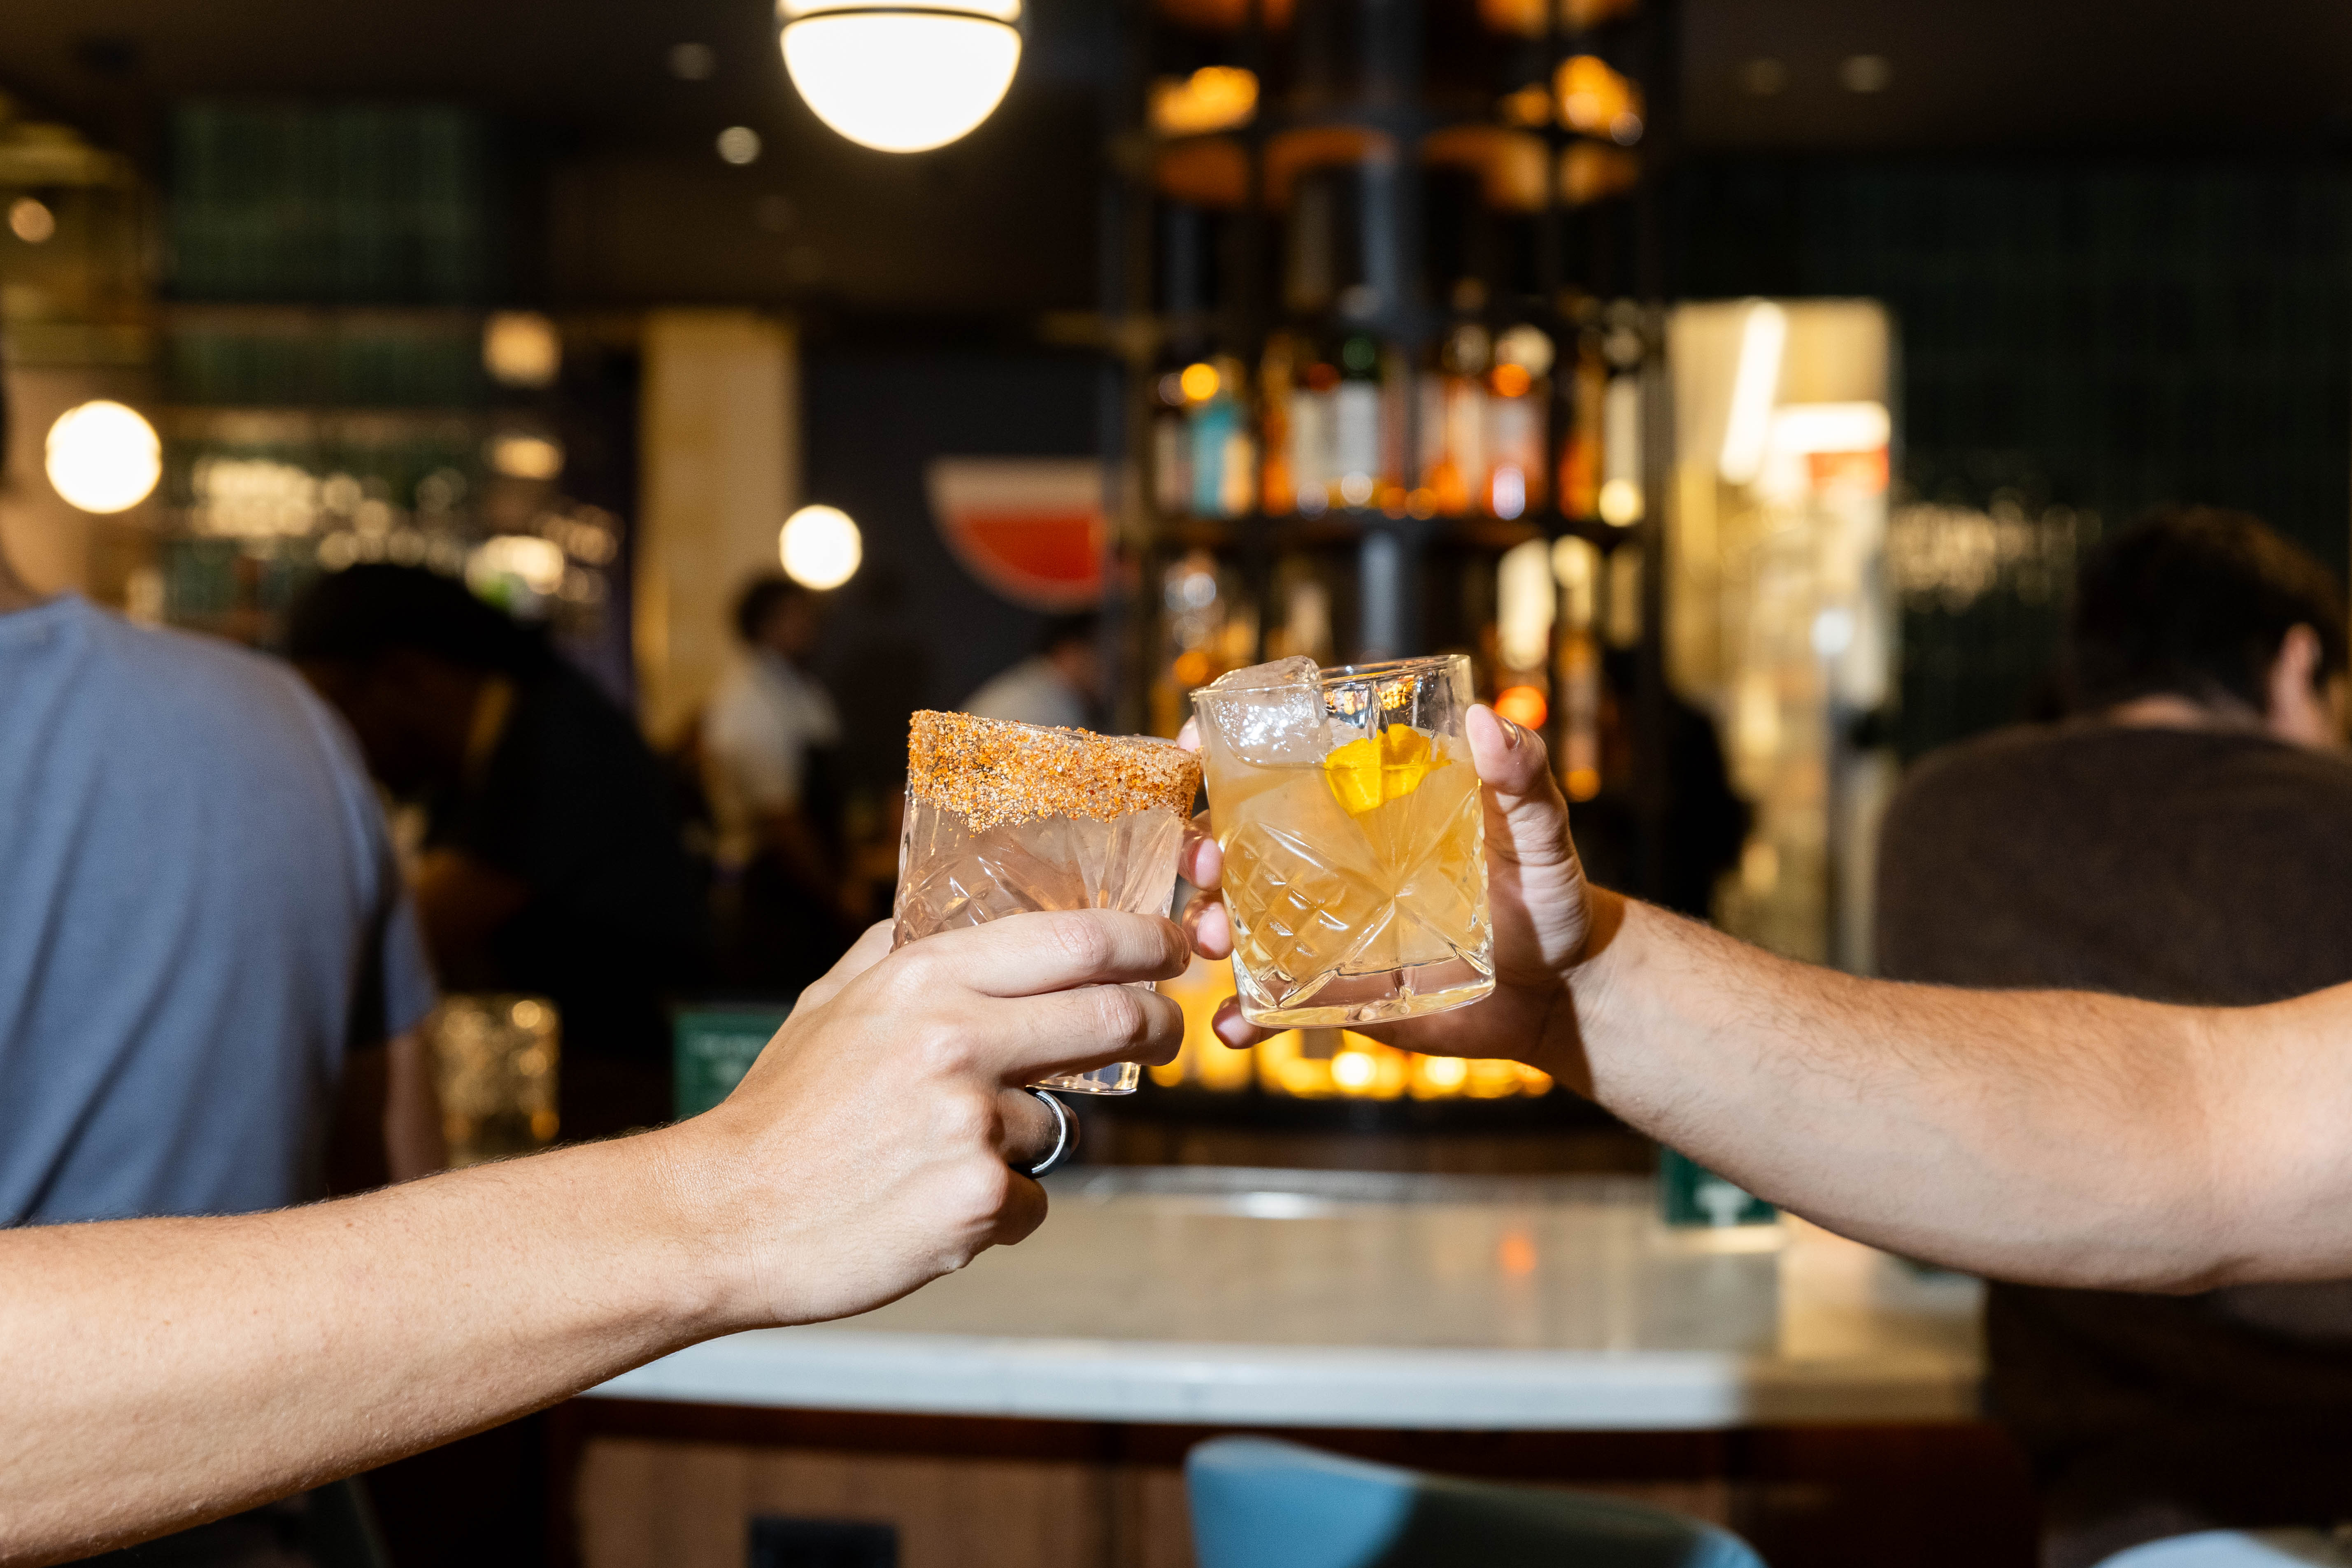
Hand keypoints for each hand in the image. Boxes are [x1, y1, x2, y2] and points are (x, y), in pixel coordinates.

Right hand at [662, 910, 1186, 1327]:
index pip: (1078, 941)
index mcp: (925, 980)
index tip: (1172, 949)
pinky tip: (929, 1204)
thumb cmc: (782, 1111)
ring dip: (1025, 1141)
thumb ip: (903, 949)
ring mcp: (973, 1123)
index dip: (1146, 943)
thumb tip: (963, 910)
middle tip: (1164, 1031)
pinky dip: (997, 1209)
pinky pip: (1030, 1199)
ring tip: (939, 1155)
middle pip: (1115, 1016)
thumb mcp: (833, 1002)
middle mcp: (957, 1040)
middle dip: (1157, 1023)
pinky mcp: (979, 1201)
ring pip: (1063, 1125)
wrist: (725, 1214)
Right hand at [1177, 706, 1613, 1083]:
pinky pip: (1271, 1003)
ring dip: (1208, 926)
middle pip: (1234, 843)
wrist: (1561, 991)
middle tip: (1206, 862)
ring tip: (1216, 940)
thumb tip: (1489, 720)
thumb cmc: (1549, 896)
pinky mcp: (1333, 991)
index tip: (1195, 745)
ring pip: (1237, 921)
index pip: (1279, 766)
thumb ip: (1520, 777)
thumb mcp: (1539, 831)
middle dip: (1198, 848)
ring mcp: (1323, 930)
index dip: (1224, 752)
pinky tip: (1236, 1025)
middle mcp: (1327, 864)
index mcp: (1363, 808)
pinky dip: (1243, 1016)